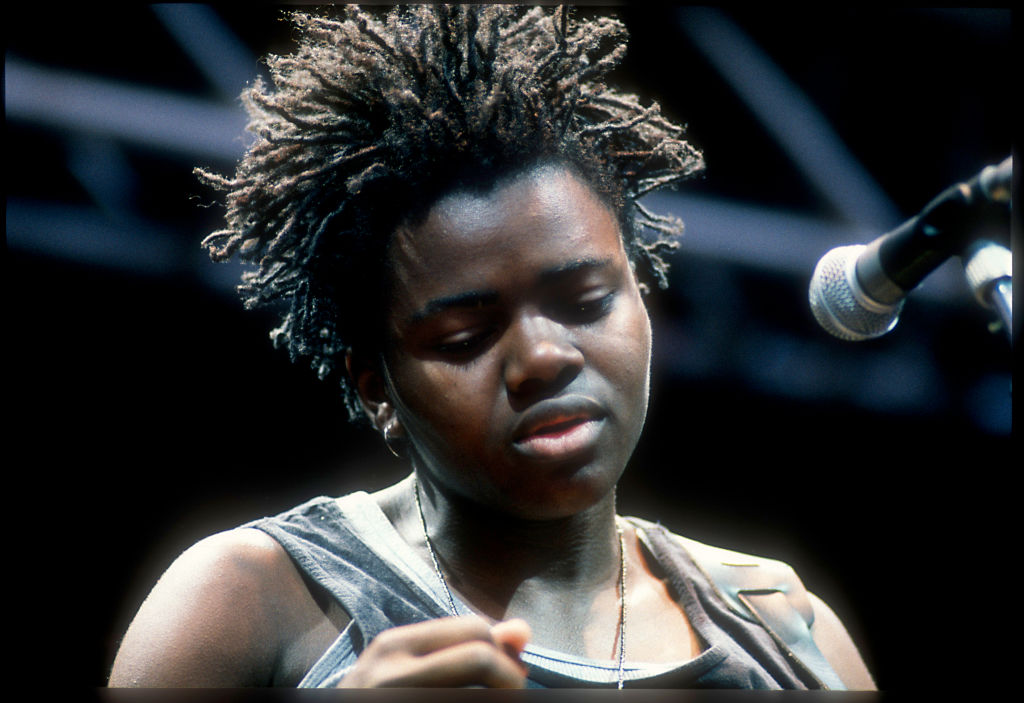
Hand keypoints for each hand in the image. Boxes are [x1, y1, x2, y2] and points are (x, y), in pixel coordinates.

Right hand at [337, 615, 531, 687]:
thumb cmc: (377, 699)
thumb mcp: (408, 669)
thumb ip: (462, 648)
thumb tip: (524, 630)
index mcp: (395, 646)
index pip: (474, 630)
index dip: (505, 654)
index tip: (513, 678)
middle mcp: (391, 673)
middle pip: (481, 657)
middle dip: (511, 679)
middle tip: (515, 697)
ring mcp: (397, 702)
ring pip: (477, 695)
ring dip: (502, 700)